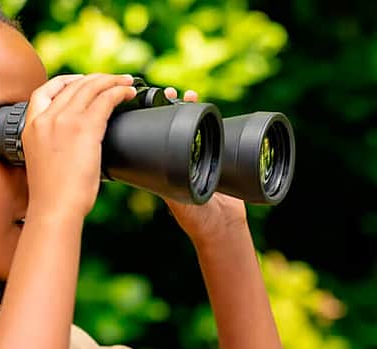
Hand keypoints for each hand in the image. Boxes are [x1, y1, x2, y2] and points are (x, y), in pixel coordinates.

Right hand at [21, 74, 136, 220]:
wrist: (54, 207)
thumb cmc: (53, 195)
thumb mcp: (44, 163)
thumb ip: (54, 145)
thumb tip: (75, 143)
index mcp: (31, 127)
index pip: (43, 91)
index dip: (63, 82)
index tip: (80, 82)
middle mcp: (46, 118)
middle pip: (72, 85)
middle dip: (95, 79)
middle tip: (113, 80)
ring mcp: (64, 121)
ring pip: (91, 87)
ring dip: (111, 81)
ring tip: (126, 82)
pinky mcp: (85, 128)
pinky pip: (106, 99)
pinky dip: (119, 92)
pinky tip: (128, 94)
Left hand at [160, 87, 249, 243]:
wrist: (223, 227)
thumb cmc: (198, 220)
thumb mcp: (181, 204)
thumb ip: (173, 192)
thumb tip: (159, 181)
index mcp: (164, 168)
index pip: (154, 138)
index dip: (152, 120)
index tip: (153, 106)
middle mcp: (177, 158)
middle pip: (170, 125)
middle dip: (169, 107)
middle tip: (170, 94)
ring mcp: (196, 155)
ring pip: (189, 124)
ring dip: (187, 107)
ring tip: (187, 94)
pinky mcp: (214, 157)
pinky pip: (210, 131)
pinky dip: (207, 117)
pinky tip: (205, 104)